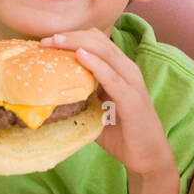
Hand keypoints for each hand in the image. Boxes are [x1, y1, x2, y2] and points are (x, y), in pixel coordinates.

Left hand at [39, 30, 175, 178]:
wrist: (148, 157)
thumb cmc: (122, 135)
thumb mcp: (97, 111)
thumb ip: (81, 99)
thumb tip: (49, 99)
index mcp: (120, 70)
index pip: (96, 42)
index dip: (72, 36)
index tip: (47, 41)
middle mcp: (128, 70)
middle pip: (98, 41)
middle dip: (70, 36)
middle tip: (46, 40)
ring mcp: (132, 83)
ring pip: (105, 52)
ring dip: (78, 44)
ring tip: (56, 42)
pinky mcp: (132, 99)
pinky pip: (112, 77)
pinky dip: (95, 64)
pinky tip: (80, 56)